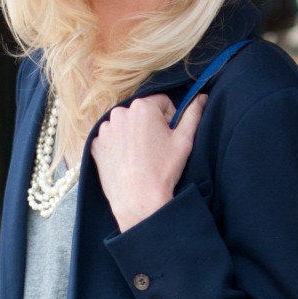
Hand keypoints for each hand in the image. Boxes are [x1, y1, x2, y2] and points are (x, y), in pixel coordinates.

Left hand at [91, 91, 206, 232]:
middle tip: (155, 149)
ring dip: (133, 135)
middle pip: (142, 113)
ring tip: (140, 157)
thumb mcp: (184, 140)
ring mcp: (104, 129)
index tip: (169, 137)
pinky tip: (127, 161)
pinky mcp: (96, 145)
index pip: (162, 103)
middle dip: (150, 126)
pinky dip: (118, 146)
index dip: (170, 119)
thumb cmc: (162, 170)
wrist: (138, 200)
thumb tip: (201, 97)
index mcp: (142, 106)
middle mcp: (119, 112)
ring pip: (126, 125)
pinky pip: (111, 139)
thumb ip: (193, 114)